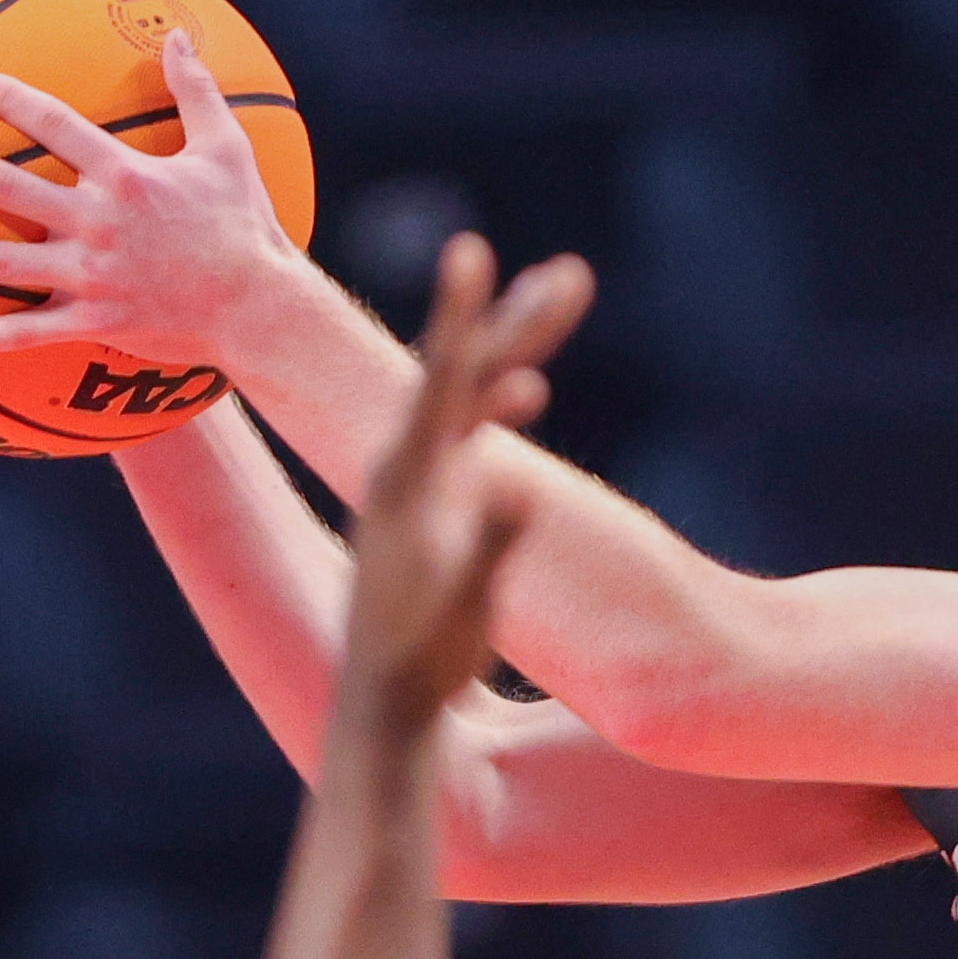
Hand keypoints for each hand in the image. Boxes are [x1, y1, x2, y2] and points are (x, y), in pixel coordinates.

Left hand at [0, 27, 309, 364]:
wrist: (261, 307)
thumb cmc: (247, 227)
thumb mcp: (228, 149)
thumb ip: (196, 91)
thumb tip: (176, 36)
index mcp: (126, 176)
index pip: (55, 125)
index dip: (10, 99)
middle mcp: (98, 222)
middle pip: (8, 188)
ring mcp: (90, 275)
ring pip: (1, 262)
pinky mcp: (94, 319)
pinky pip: (28, 333)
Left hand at [332, 233, 594, 740]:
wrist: (384, 709)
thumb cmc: (425, 664)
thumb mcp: (465, 607)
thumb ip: (492, 546)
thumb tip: (522, 487)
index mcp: (407, 482)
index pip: (439, 380)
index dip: (462, 315)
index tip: (472, 249)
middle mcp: (401, 471)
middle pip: (462, 374)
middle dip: (517, 321)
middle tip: (573, 276)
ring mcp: (413, 488)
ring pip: (467, 397)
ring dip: (515, 350)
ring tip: (560, 304)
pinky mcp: (428, 509)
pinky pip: (467, 435)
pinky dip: (498, 403)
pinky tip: (530, 394)